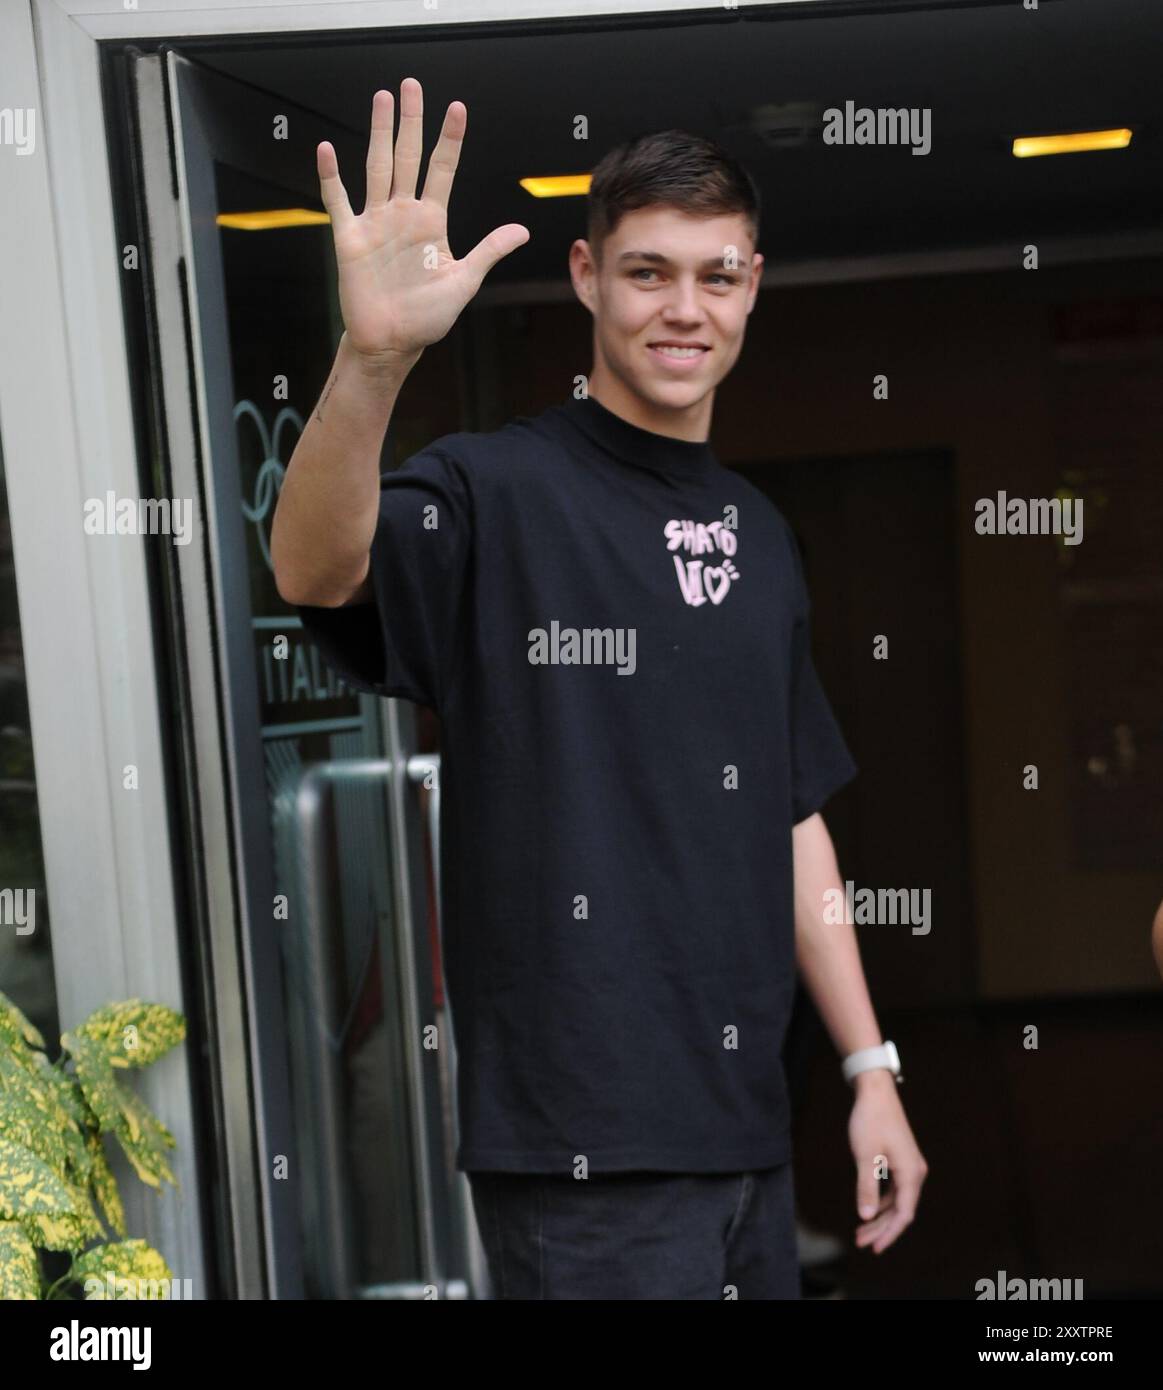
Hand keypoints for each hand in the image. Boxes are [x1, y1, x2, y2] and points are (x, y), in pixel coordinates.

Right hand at [316, 78, 529, 359]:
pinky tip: (327, 150)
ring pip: (377, 167)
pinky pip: (339, 202)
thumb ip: (489, 251)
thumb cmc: (427, 317)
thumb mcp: (463, 282)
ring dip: (378, 133)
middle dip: (410, 121)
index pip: (442, 170)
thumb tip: (523, 231)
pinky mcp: (350, 239)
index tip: (457, 108)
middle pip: (408, 157)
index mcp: (431, 221)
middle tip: (410, 84)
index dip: (449, 139)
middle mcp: (403, 214)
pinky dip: (332, 177)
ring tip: (381, 99)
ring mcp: (375, 223)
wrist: (393, 343)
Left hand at [848, 1071, 927, 1253]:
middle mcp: (915, 1172)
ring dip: (880, 1216)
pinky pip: (894, 1189)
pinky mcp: (901, 1160)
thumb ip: (867, 1187)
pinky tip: (869, 1209)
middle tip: (860, 1242)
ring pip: (897, 1200)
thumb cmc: (870, 1120)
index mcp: (911, 1173)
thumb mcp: (865, 1156)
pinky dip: (882, 1201)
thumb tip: (866, 1217)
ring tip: (861, 1231)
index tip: (873, 1248)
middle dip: (881, 1228)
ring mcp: (909, 1166)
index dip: (889, 1233)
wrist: (875, 1091)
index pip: (903, 1214)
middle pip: (901, 1210)